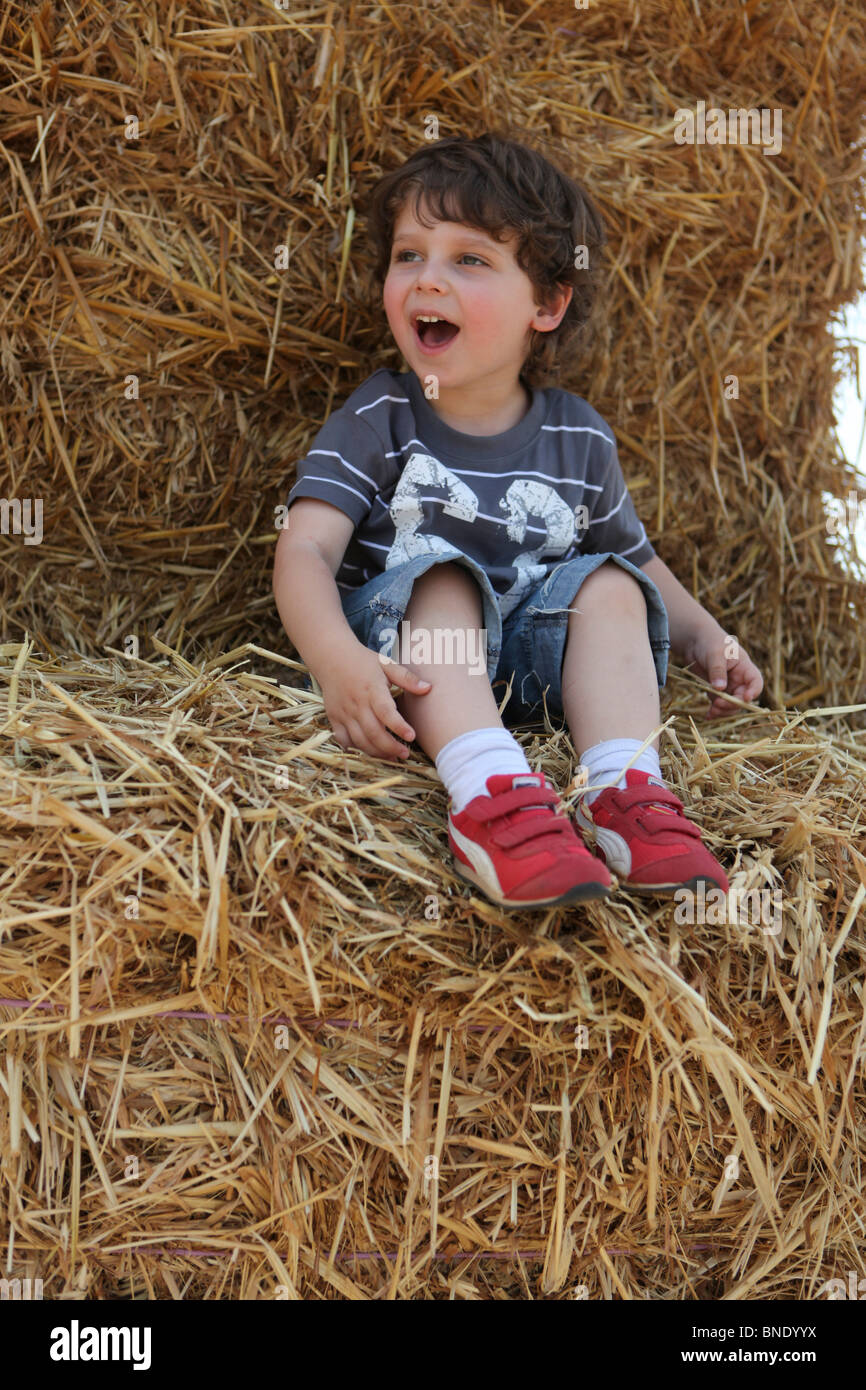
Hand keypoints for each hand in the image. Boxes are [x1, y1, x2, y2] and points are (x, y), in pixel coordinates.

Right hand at [318, 642, 431, 760]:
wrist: (331, 658)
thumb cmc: (363, 662)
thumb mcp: (386, 664)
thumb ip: (407, 678)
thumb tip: (428, 688)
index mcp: (372, 689)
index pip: (385, 712)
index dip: (398, 726)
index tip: (412, 737)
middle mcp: (357, 703)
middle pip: (373, 732)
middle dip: (390, 747)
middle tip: (405, 754)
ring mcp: (344, 713)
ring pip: (359, 740)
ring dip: (376, 752)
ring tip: (393, 757)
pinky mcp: (334, 718)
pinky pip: (344, 740)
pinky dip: (356, 748)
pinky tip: (371, 751)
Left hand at [682, 624, 763, 717]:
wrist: (695, 641)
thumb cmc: (710, 641)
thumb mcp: (714, 654)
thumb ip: (717, 670)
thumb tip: (719, 688)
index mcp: (744, 667)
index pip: (755, 682)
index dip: (754, 692)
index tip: (746, 698)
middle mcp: (739, 680)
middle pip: (743, 698)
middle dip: (732, 704)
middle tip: (718, 705)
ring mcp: (728, 687)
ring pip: (732, 705)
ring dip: (724, 711)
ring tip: (712, 711)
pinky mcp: (717, 692)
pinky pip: (719, 705)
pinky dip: (715, 712)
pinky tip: (708, 716)